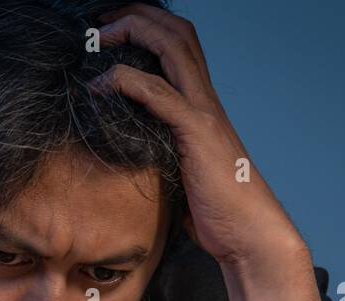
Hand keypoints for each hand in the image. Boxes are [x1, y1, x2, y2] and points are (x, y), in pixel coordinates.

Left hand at [90, 4, 302, 265]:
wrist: (247, 235)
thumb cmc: (214, 210)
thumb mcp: (179, 170)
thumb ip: (159, 150)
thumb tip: (124, 152)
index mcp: (200, 104)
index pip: (178, 44)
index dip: (146, 25)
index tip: (108, 30)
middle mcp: (204, 100)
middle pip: (176, 32)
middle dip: (136, 16)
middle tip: (97, 21)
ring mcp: (203, 114)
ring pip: (173, 49)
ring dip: (133, 32)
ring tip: (98, 37)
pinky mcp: (196, 136)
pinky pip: (160, 95)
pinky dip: (128, 82)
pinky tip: (102, 86)